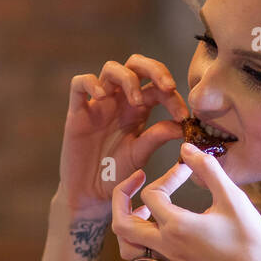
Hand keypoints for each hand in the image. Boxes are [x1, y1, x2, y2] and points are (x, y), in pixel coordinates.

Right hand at [59, 54, 189, 218]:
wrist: (91, 195)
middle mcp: (119, 101)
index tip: (184, 116)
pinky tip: (101, 98)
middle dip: (155, 69)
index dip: (173, 96)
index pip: (158, 88)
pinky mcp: (76, 112)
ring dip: (127, 78)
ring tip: (135, 102)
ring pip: (111, 69)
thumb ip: (158, 136)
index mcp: (139, 110)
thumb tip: (183, 123)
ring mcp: (98, 105)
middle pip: (136, 65)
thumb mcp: (140, 154)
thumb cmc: (116, 175)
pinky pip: (79, 84)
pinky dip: (90, 84)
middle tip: (167, 86)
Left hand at [110, 141, 260, 260]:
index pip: (152, 193)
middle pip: (122, 224)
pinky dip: (140, 244)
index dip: (167, 175)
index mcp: (177, 227)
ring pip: (127, 248)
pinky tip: (158, 230)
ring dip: (127, 225)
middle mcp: (166, 247)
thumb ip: (208, 169)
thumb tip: (186, 149)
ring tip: (144, 209)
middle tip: (137, 179)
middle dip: (122, 197)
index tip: (187, 170)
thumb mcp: (232, 197)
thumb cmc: (251, 239)